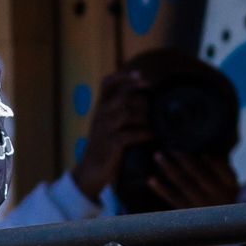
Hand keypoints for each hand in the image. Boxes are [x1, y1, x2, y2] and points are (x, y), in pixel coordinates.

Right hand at [72, 68, 151, 204]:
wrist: (91, 170)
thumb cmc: (106, 145)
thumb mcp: (110, 123)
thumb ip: (122, 109)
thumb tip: (146, 98)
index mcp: (101, 107)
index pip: (107, 84)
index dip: (124, 77)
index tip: (141, 76)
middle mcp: (101, 115)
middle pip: (122, 96)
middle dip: (141, 98)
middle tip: (153, 104)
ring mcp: (104, 129)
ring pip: (127, 113)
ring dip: (144, 116)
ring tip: (154, 121)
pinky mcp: (110, 144)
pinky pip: (129, 134)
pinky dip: (144, 133)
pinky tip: (152, 135)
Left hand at [148, 150, 242, 245]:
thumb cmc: (228, 215)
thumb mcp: (239, 198)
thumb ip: (227, 179)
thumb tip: (214, 154)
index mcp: (233, 191)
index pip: (224, 171)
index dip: (213, 160)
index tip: (201, 149)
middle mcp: (220, 200)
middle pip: (201, 176)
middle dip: (185, 160)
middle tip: (170, 146)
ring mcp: (205, 210)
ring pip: (186, 186)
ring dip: (170, 170)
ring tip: (157, 156)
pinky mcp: (191, 220)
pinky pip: (175, 202)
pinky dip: (163, 190)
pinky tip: (151, 180)